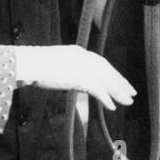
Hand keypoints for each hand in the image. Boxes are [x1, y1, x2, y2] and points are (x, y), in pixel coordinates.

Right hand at [20, 45, 135, 109]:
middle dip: (120, 82)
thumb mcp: (52, 63)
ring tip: (129, 101)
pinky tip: (112, 107)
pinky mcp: (78, 78)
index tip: (121, 81)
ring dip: (119, 92)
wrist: (27, 64)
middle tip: (132, 92)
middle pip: (107, 71)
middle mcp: (83, 58)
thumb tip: (64, 75)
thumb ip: (62, 68)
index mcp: (78, 53)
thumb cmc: (33, 65)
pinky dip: (105, 98)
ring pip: (106, 81)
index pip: (100, 63)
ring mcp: (82, 67)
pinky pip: (96, 90)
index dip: (112, 73)